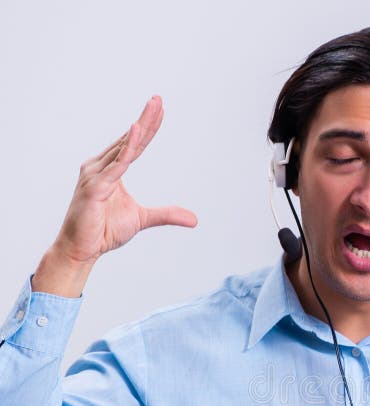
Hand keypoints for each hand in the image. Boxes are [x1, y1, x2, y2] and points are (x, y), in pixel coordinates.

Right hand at [33, 96, 196, 295]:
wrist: (82, 249)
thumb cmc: (104, 230)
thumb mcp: (142, 219)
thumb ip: (166, 215)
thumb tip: (194, 219)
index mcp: (110, 169)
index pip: (133, 144)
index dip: (147, 128)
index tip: (159, 109)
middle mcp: (100, 167)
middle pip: (128, 140)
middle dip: (145, 120)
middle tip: (158, 99)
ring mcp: (95, 175)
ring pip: (122, 149)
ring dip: (139, 130)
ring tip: (152, 110)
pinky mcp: (94, 188)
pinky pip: (115, 167)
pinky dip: (126, 151)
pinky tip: (136, 134)